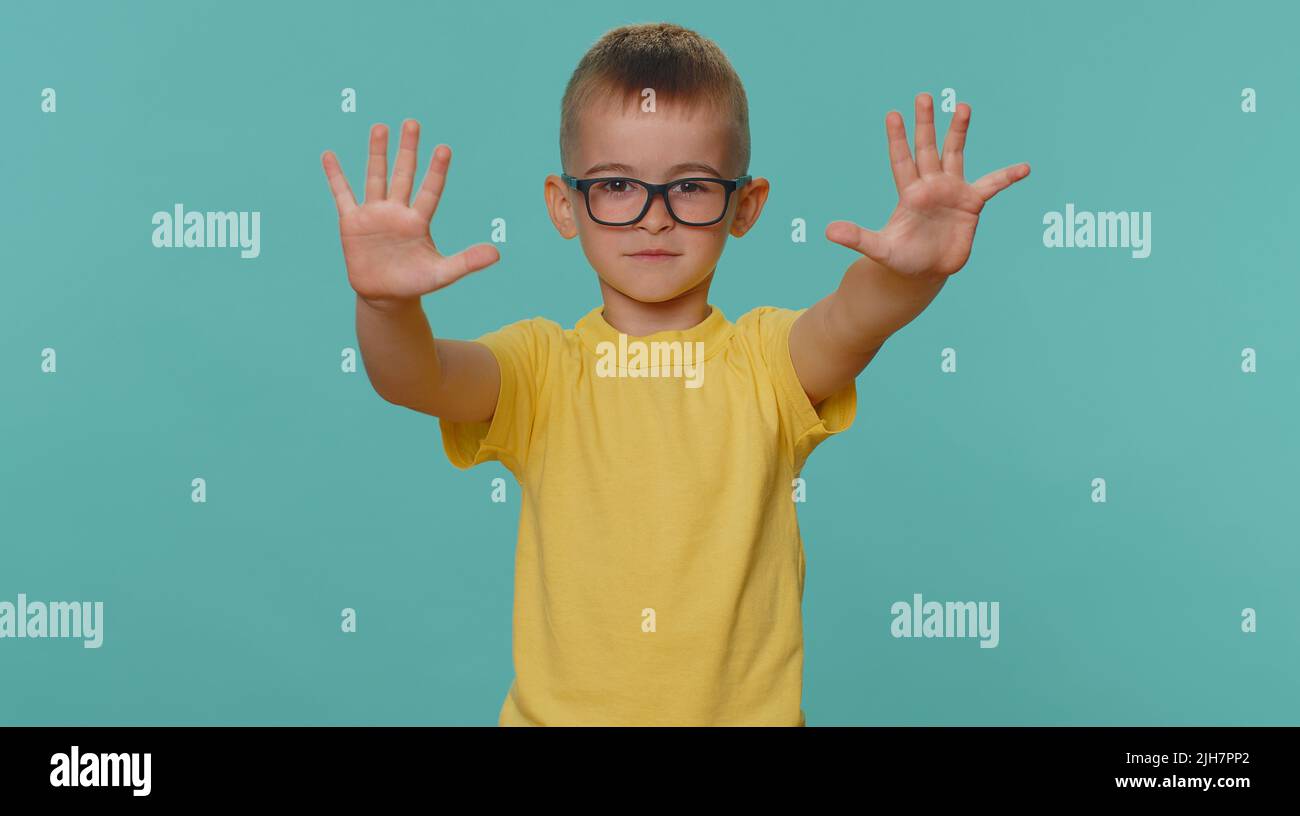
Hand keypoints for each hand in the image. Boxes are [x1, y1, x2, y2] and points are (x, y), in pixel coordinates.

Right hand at [321, 120, 499, 307]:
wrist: (385, 296)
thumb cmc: (414, 282)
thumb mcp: (442, 274)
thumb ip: (467, 262)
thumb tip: (497, 254)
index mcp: (419, 221)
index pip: (430, 190)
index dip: (436, 171)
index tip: (444, 149)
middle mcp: (397, 211)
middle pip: (403, 175)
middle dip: (408, 150)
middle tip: (413, 123)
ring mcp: (374, 214)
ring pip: (376, 177)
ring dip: (377, 153)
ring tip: (380, 127)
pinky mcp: (352, 222)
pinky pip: (342, 195)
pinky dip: (335, 176)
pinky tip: (329, 155)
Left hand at [826, 93, 1028, 280]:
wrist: (923, 272)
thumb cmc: (901, 259)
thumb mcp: (879, 249)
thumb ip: (857, 237)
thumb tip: (828, 231)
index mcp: (908, 194)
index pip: (901, 160)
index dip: (897, 139)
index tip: (892, 114)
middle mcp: (930, 186)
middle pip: (927, 148)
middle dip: (926, 123)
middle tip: (923, 95)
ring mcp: (951, 192)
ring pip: (956, 155)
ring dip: (959, 131)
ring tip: (962, 106)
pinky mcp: (971, 204)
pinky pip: (992, 185)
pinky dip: (1007, 177)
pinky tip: (1024, 167)